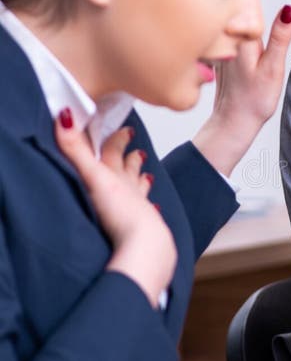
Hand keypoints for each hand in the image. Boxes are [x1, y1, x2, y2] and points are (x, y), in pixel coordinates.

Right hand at [55, 113, 176, 305]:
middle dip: (131, 157)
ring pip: (140, 189)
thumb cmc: (120, 211)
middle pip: (130, 169)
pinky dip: (151, 210)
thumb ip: (76, 150)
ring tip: (147, 176)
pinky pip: (149, 215)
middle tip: (137, 148)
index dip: (118, 139)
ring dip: (141, 180)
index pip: (115, 151)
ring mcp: (140, 208)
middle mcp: (130, 189)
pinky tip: (156, 211)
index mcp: (116, 175)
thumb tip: (64, 117)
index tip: (124, 128)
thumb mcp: (92, 177)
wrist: (145, 243)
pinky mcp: (146, 227)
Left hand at [193, 4, 290, 175]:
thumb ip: (280, 37)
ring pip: (226, 11)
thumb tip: (289, 9)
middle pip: (233, 0)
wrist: (232, 121)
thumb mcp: (273, 68)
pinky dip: (230, 15)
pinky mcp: (217, 49)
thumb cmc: (254, 99)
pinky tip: (236, 6)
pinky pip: (222, 24)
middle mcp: (223, 36)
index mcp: (239, 36)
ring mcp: (217, 42)